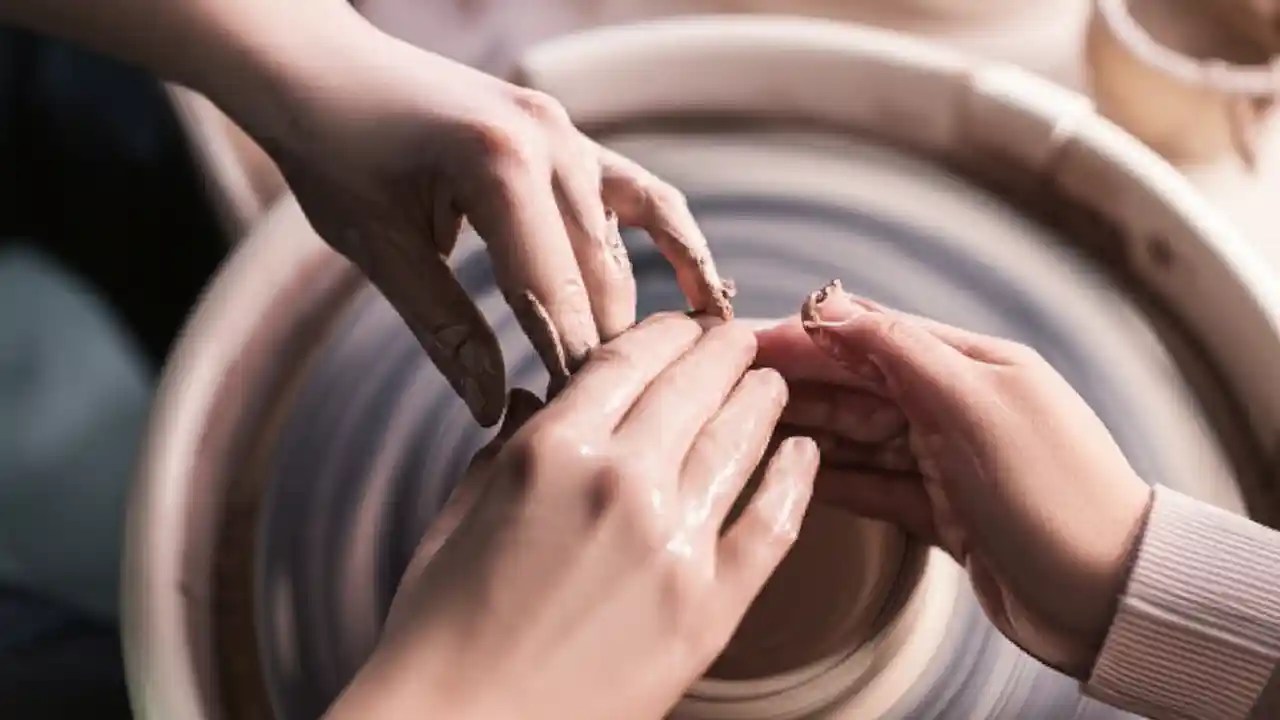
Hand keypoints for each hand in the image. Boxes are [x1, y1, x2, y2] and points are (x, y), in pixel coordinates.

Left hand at [243, 10, 731, 425]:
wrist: (320, 67)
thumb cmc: (333, 154)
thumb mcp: (380, 250)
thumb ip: (446, 331)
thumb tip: (496, 410)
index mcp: (497, 167)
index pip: (553, 294)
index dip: (566, 368)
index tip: (579, 430)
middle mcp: (548, 142)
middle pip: (597, 276)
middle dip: (598, 352)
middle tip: (603, 423)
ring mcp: (567, 133)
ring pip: (621, 245)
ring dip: (633, 311)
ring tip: (664, 377)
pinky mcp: (569, 134)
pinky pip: (643, 194)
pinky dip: (676, 243)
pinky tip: (704, 293)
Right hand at [326, 314, 817, 719]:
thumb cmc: (439, 631)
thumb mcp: (457, 516)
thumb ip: (506, 449)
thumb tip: (541, 400)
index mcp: (552, 449)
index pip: (631, 357)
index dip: (667, 332)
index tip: (682, 328)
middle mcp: (621, 479)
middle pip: (696, 383)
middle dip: (724, 350)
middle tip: (739, 340)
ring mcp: (674, 541)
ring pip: (740, 438)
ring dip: (763, 399)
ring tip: (774, 384)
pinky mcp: (710, 606)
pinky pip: (773, 524)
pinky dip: (797, 480)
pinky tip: (807, 454)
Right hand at [755, 283, 1151, 678]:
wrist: (1110, 598)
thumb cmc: (1055, 495)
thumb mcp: (976, 406)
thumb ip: (902, 351)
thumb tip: (833, 306)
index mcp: (974, 366)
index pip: (873, 337)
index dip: (806, 336)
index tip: (745, 341)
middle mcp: (959, 407)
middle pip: (859, 386)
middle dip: (798, 382)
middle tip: (729, 387)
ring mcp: (950, 462)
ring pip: (861, 436)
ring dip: (807, 429)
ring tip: (747, 428)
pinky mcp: (944, 513)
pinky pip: (875, 486)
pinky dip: (834, 479)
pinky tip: (794, 475)